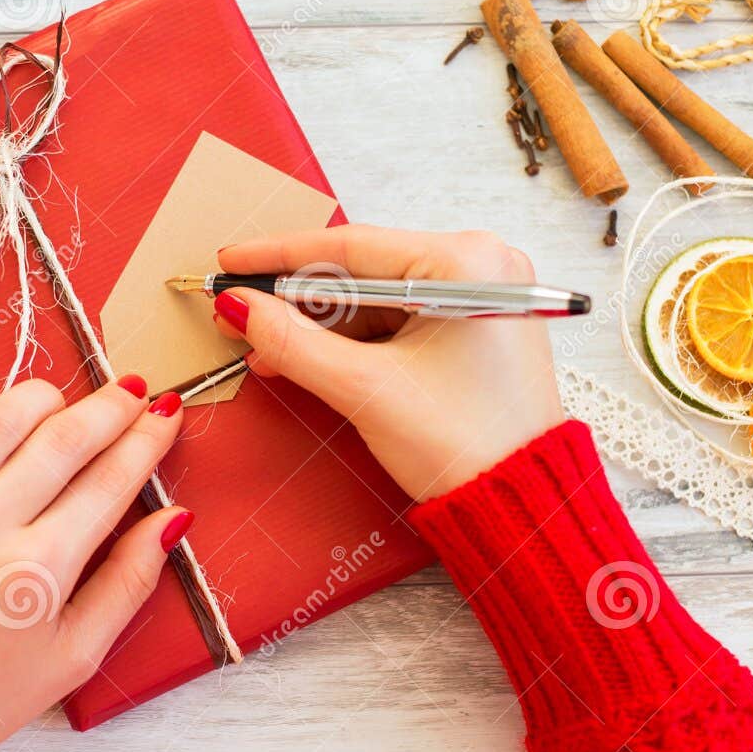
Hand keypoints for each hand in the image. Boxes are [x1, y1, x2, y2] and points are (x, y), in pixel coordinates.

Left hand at [0, 378, 190, 751]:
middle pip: (63, 436)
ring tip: (68, 405)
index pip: (109, 480)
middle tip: (133, 393)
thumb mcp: (71, 658)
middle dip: (110, 408)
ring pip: (1, 414)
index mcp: (35, 571)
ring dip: (46, 397)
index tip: (166, 415)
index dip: (146, 440)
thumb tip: (172, 522)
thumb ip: (127, 584)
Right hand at [212, 225, 563, 500]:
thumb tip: (240, 307)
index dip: (279, 255)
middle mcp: (482, 265)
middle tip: (239, 308)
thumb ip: (294, 342)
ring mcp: (481, 295)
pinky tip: (307, 356)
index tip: (232, 262)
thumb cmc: (465, 446)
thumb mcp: (365, 390)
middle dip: (296, 297)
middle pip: (363, 269)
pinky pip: (399, 319)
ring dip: (320, 324)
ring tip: (265, 345)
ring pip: (377, 297)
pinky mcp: (475, 327)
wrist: (521, 505)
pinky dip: (353, 340)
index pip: (352, 246)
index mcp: (466, 263)